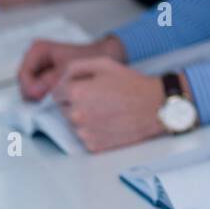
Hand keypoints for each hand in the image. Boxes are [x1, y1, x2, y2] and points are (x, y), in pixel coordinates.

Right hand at [17, 34, 124, 100]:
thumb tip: (35, 93)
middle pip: (24, 84)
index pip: (23, 75)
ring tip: (57, 97)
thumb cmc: (88, 58)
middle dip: (35, 94)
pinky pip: (39, 92)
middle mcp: (35, 59)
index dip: (30, 88)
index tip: (42, 96)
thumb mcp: (69, 69)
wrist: (104, 57)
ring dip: (41, 97)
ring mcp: (39, 70)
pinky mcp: (45, 79)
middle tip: (50, 99)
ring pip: (30, 90)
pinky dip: (46, 97)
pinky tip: (58, 97)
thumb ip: (50, 80)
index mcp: (37, 50)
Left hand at [52, 59, 166, 152]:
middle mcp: (77, 114)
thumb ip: (76, 67)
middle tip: (99, 98)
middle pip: (63, 109)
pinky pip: (85, 137)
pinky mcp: (93, 145)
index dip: (69, 89)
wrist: (154, 106)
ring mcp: (84, 132)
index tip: (83, 89)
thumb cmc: (131, 84)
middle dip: (76, 103)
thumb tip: (61, 77)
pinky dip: (94, 131)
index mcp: (77, 92)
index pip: (55, 93)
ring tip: (106, 110)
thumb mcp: (104, 64)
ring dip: (84, 118)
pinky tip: (109, 121)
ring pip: (74, 124)